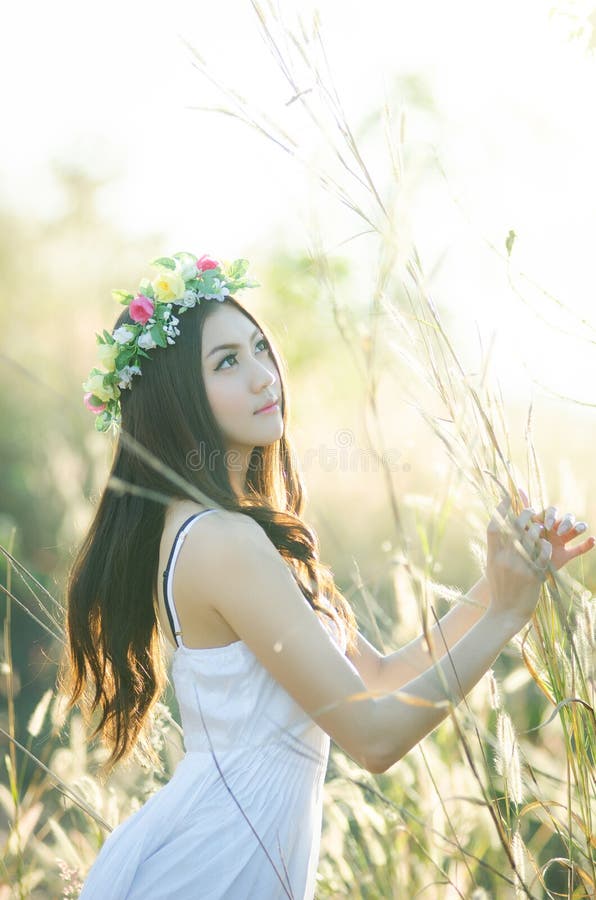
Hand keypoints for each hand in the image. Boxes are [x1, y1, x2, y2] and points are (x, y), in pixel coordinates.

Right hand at [485, 496, 551, 631]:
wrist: (506, 613)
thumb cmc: (499, 589)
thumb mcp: (492, 567)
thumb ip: (496, 549)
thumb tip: (498, 529)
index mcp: (493, 555)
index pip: (494, 527)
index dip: (501, 510)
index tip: (508, 498)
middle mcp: (505, 559)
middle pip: (515, 528)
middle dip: (524, 515)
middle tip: (531, 509)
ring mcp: (520, 567)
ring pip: (531, 538)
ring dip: (538, 529)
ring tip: (541, 526)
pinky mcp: (534, 576)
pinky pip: (544, 554)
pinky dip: (547, 546)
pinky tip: (548, 544)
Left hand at [516, 487, 594, 570]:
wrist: (519, 567)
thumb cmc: (520, 543)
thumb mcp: (520, 526)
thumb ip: (523, 508)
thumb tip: (518, 488)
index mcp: (543, 521)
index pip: (553, 511)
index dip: (553, 516)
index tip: (547, 525)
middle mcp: (554, 529)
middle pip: (568, 518)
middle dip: (566, 522)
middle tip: (559, 532)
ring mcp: (562, 542)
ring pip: (577, 529)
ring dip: (580, 527)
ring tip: (579, 530)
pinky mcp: (566, 555)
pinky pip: (579, 549)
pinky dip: (587, 545)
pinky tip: (592, 540)